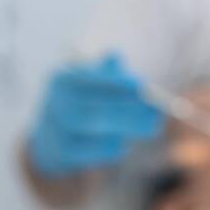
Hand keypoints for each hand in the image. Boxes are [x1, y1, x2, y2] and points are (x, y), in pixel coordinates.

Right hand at [27, 53, 162, 177]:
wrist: (52, 137)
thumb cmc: (85, 101)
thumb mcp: (94, 80)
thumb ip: (109, 72)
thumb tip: (116, 56)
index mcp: (62, 79)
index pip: (88, 77)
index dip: (116, 82)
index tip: (142, 85)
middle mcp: (54, 102)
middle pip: (93, 106)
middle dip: (128, 108)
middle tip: (157, 110)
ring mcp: (54, 129)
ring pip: (93, 126)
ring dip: (126, 125)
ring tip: (150, 125)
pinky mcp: (61, 153)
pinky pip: (91, 150)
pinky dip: (112, 146)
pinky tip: (123, 144)